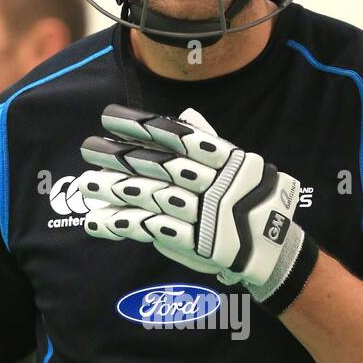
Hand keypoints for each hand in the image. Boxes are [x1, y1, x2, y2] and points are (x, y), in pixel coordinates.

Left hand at [74, 104, 318, 312]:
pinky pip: (158, 232)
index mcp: (225, 161)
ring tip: (86, 185)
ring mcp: (207, 214)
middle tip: (87, 149)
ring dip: (117, 191)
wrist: (276, 249)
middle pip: (161, 167)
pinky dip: (129, 226)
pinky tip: (102, 222)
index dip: (143, 127)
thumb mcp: (240, 166)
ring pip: (155, 198)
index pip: (179, 138)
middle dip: (121, 157)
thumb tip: (185, 113)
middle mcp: (215, 184)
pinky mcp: (200, 244)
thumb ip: (209, 142)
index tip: (109, 118)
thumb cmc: (254, 202)